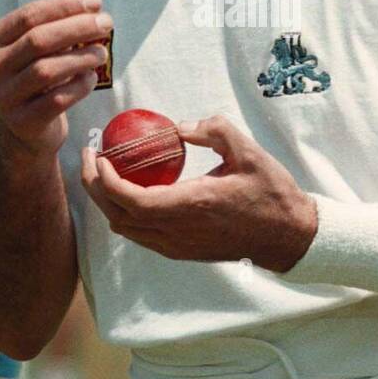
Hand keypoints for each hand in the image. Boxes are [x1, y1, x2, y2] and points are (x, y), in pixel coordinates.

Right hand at [0, 0, 112, 158]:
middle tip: (106, 23)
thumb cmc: (36, 78)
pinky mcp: (24, 121)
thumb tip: (94, 10)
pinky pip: (57, 100)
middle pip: (38, 40)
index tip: (96, 2)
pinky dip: (80, 86)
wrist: (23, 128)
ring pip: (46, 71)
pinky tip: (92, 78)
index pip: (29, 15)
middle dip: (77, 28)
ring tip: (101, 53)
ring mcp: (6, 96)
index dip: (64, 5)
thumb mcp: (36, 51)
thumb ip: (57, 29)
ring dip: (81, 58)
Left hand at [80, 114, 317, 272]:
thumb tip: (180, 127)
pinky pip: (140, 235)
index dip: (105, 180)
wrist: (286, 236)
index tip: (99, 154)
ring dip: (108, 202)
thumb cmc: (270, 192)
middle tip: (90, 158)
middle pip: (118, 216)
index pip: (131, 199)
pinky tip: (131, 190)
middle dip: (95, 188)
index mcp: (190, 206)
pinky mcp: (181, 251)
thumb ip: (214, 131)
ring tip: (104, 173)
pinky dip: (125, 213)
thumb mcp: (249, 151)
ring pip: (126, 229)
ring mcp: (178, 245)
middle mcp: (178, 231)